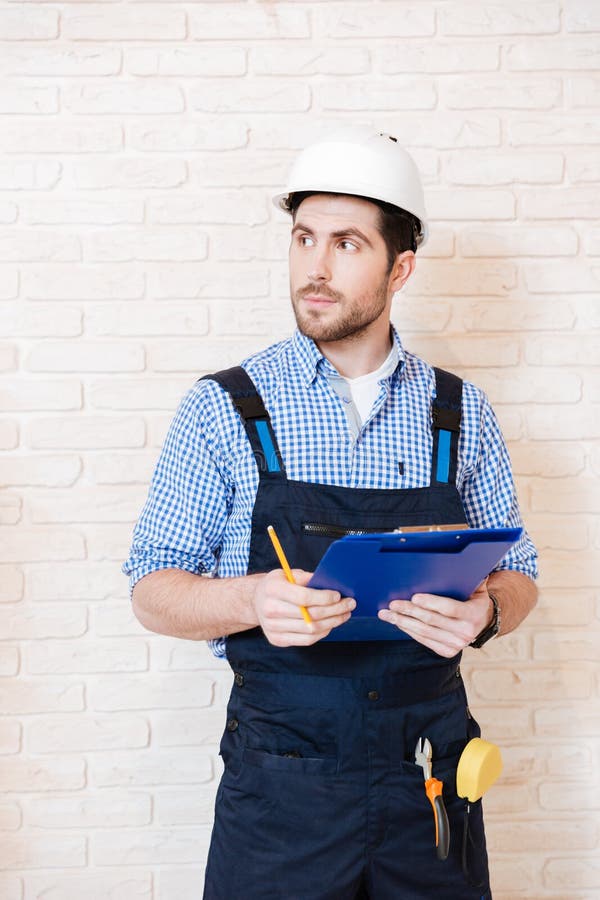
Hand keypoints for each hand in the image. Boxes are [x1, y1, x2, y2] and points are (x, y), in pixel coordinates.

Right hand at [252, 569, 355, 646]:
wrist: (255, 601)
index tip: (338, 595)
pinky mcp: (277, 640)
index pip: (303, 597)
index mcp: (272, 589)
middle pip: (310, 615)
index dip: (324, 597)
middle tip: (349, 604)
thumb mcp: (288, 573)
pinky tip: (331, 624)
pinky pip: (306, 640)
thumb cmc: (277, 585)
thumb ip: (308, 578)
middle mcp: (270, 609)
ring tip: (344, 614)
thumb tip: (332, 584)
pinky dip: (323, 632)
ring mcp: (272, 627)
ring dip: (333, 622)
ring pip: (311, 630)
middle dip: (335, 610)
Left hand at [377, 579, 492, 657]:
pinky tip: (398, 622)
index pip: (449, 608)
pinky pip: (423, 640)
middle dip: (409, 611)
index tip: (414, 597)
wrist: (482, 624)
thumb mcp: (477, 588)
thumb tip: (460, 560)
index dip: (431, 603)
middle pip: (431, 620)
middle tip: (393, 604)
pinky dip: (409, 631)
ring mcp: (456, 644)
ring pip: (424, 632)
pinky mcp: (447, 651)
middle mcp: (465, 632)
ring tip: (387, 614)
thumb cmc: (474, 601)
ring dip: (403, 622)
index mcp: (472, 614)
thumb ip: (470, 577)